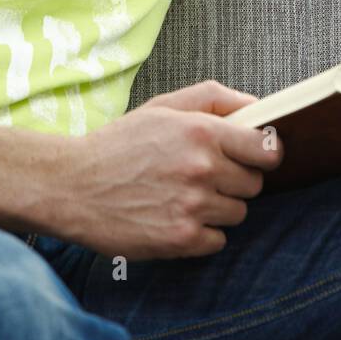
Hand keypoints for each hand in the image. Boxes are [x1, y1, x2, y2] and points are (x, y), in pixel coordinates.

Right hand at [52, 80, 283, 260]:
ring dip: (217, 207)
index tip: (254, 157)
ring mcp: (193, 206)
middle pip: (254, 184)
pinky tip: (175, 217)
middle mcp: (201, 169)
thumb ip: (212, 99)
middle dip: (234, 180)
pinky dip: (202, 233)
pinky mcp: (181, 239)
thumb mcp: (162, 107)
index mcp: (201, 132)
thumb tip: (256, 108)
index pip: (267, 149)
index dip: (264, 153)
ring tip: (183, 196)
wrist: (73, 187)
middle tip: (203, 175)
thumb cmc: (118, 145)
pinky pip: (217, 240)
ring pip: (237, 213)